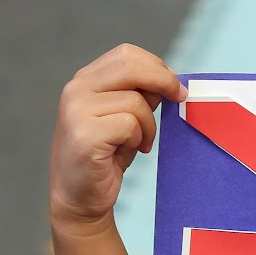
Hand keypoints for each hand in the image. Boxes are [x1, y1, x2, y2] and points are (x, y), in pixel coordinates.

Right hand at [50, 44, 186, 232]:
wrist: (79, 198)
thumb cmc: (106, 157)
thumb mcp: (125, 118)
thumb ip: (140, 95)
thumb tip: (171, 79)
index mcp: (84, 81)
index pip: (126, 55)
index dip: (156, 66)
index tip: (174, 85)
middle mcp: (75, 90)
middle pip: (131, 67)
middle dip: (163, 81)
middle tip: (180, 98)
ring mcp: (76, 111)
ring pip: (135, 101)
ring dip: (149, 125)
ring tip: (139, 142)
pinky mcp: (84, 134)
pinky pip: (130, 124)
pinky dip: (139, 138)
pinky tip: (128, 152)